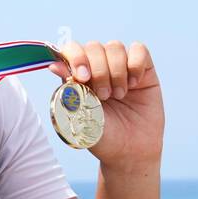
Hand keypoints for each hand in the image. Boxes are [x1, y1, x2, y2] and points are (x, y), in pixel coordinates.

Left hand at [47, 40, 162, 167]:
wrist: (130, 152)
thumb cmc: (102, 136)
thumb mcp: (81, 116)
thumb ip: (69, 90)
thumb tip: (53, 65)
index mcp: (77, 76)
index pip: (71, 50)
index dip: (75, 57)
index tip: (82, 78)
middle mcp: (98, 67)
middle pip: (94, 46)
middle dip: (98, 70)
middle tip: (104, 95)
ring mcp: (120, 66)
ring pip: (115, 46)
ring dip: (116, 70)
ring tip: (119, 94)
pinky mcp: (143, 69)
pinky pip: (139, 50)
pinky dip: (135, 65)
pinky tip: (134, 84)